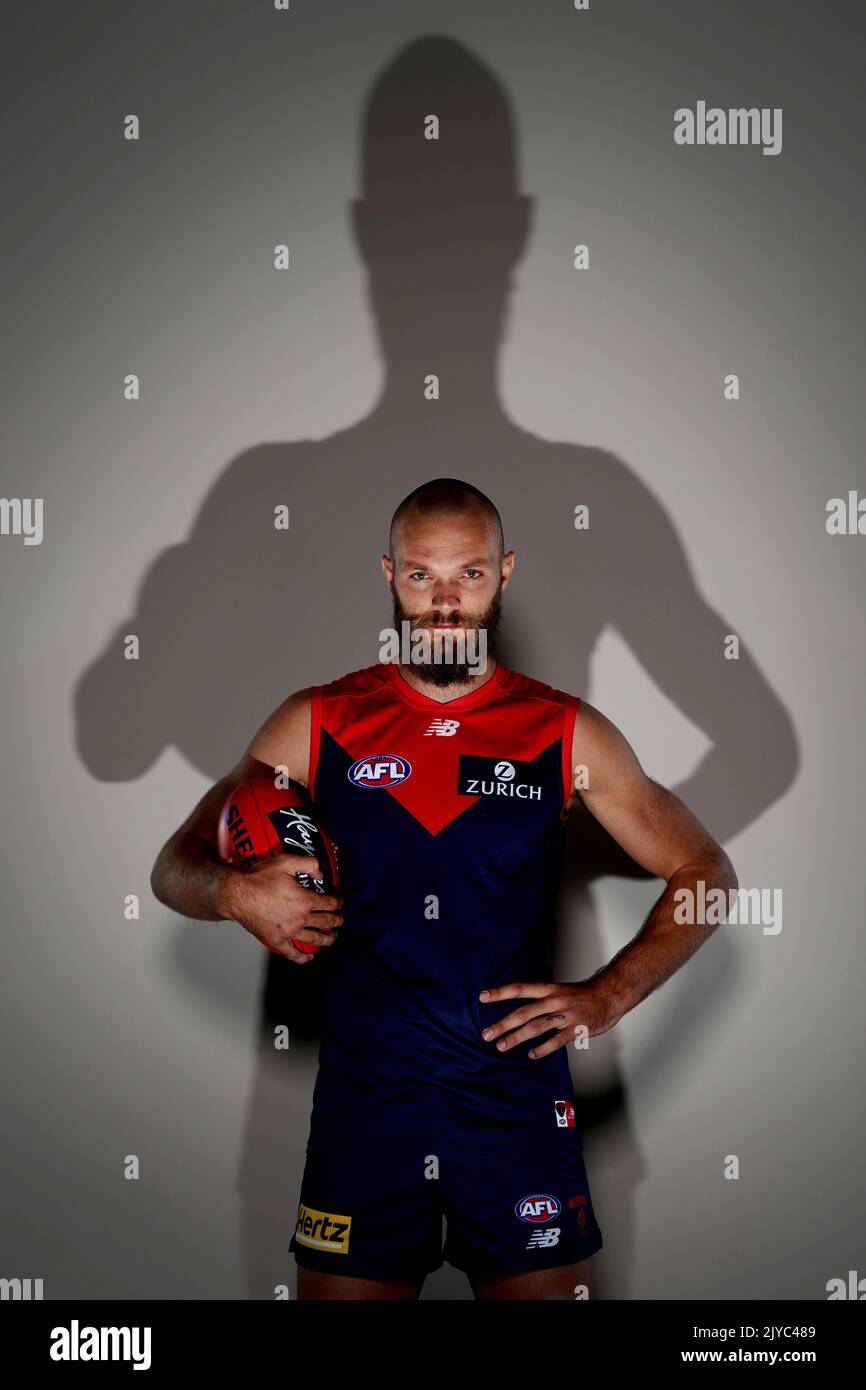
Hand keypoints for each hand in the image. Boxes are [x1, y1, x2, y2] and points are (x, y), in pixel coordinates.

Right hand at [221, 855, 343, 963]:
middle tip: (340, 919)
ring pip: (315, 939)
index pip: (330, 903)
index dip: (339, 902)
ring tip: (332, 937)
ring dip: (327, 939)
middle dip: (337, 920)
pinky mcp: (276, 940)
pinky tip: (309, 957)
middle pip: (327, 922)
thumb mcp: (286, 862)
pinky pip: (293, 953)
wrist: (236, 893)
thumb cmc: (259, 877)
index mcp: (305, 900)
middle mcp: (300, 918)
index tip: (339, 901)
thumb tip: (322, 873)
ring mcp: (288, 931)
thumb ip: (309, 864)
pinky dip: (303, 957)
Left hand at [478, 980, 619, 1058]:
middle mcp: (554, 1000)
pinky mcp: (575, 1029)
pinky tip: (531, 1055)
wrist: (609, 995)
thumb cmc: (582, 995)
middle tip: (486, 1034)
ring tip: (501, 1046)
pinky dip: (542, 1049)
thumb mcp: (559, 990)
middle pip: (523, 1012)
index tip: (482, 997)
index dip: (500, 992)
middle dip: (503, 1024)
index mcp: (548, 989)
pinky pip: (556, 1041)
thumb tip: (520, 1008)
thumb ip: (541, 998)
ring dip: (516, 1038)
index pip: (519, 989)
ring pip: (536, 1028)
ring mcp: (565, 1015)